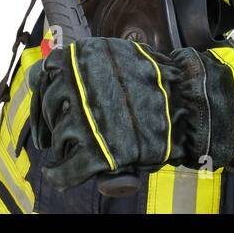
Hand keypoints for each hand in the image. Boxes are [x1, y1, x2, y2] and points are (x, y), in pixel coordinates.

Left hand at [26, 36, 233, 191]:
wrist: (189, 102)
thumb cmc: (157, 81)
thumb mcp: (120, 57)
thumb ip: (89, 65)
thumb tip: (53, 74)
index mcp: (81, 57)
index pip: (45, 76)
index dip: (44, 97)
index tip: (46, 110)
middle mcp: (76, 84)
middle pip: (51, 108)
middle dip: (53, 122)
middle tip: (59, 133)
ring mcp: (84, 119)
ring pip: (58, 137)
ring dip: (62, 146)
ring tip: (69, 151)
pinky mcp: (95, 151)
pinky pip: (65, 168)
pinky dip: (58, 174)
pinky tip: (56, 175)